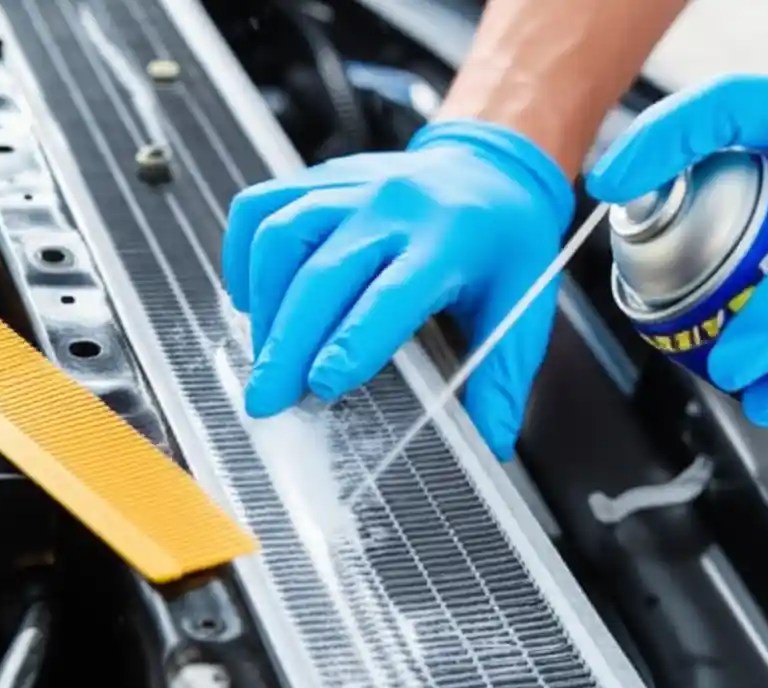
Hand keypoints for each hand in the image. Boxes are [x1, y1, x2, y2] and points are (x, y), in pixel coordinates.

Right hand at [223, 120, 573, 458]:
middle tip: (266, 399)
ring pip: (283, 234)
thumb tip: (493, 444)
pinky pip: (264, 204)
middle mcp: (395, 208)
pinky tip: (247, 296)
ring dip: (264, 301)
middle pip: (322, 274)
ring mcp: (354, 187)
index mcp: (449, 242)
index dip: (351, 342)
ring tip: (265, 355)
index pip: (389, 296)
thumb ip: (502, 378)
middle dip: (287, 343)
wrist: (494, 163)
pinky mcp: (324, 179)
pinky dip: (243, 252)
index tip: (321, 387)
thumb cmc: (509, 244)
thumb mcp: (524, 307)